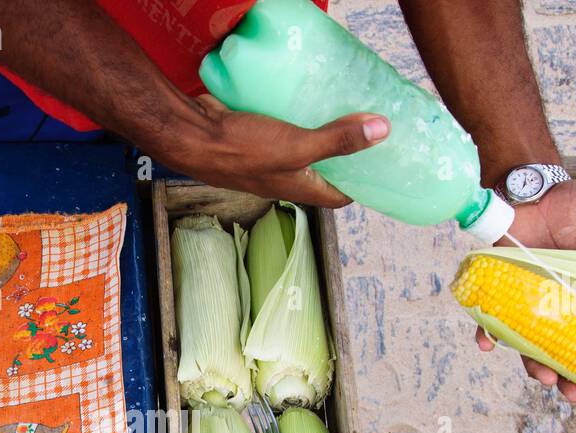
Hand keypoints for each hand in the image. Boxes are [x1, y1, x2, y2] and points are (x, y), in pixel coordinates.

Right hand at [153, 95, 390, 207]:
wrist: (193, 134)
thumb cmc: (242, 150)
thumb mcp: (298, 146)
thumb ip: (338, 140)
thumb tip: (382, 131)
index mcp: (300, 188)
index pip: (340, 195)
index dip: (362, 183)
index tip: (382, 163)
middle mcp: (286, 177)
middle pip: (324, 169)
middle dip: (347, 152)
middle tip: (369, 126)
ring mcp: (269, 156)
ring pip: (304, 145)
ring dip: (322, 129)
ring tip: (345, 105)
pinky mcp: (256, 134)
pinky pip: (284, 126)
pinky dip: (298, 113)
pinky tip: (307, 93)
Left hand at [475, 179, 575, 403]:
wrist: (533, 190)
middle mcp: (560, 307)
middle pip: (563, 349)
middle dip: (568, 375)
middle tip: (574, 392)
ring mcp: (530, 302)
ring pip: (530, 343)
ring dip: (534, 364)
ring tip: (542, 376)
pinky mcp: (503, 292)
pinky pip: (491, 319)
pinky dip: (488, 333)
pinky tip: (487, 344)